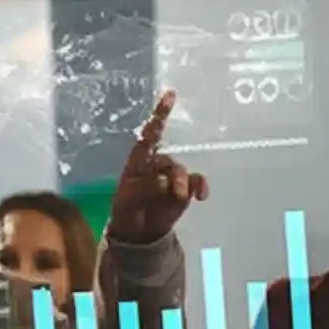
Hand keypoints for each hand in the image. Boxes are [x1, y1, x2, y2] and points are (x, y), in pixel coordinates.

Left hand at [107, 90, 208, 243]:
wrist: (138, 232)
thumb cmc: (127, 209)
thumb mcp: (129, 199)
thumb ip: (145, 188)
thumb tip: (164, 181)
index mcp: (138, 162)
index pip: (149, 134)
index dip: (159, 115)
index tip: (170, 95)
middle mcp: (156, 165)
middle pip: (168, 160)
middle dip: (172, 173)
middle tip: (174, 190)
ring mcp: (171, 177)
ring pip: (182, 171)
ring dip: (182, 183)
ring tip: (180, 197)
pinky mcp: (184, 190)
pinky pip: (195, 182)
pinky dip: (200, 187)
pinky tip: (201, 196)